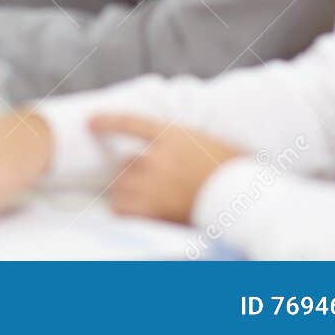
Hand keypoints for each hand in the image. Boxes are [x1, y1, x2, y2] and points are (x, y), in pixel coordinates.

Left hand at [88, 114, 246, 224]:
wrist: (244, 200)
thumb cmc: (236, 171)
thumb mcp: (211, 143)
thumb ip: (187, 141)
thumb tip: (178, 142)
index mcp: (172, 136)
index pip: (129, 123)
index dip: (106, 122)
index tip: (90, 122)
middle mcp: (158, 157)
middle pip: (125, 162)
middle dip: (131, 172)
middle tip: (145, 182)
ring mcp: (154, 183)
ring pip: (122, 185)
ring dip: (128, 191)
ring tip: (144, 199)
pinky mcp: (154, 208)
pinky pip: (123, 208)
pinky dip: (124, 210)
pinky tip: (132, 212)